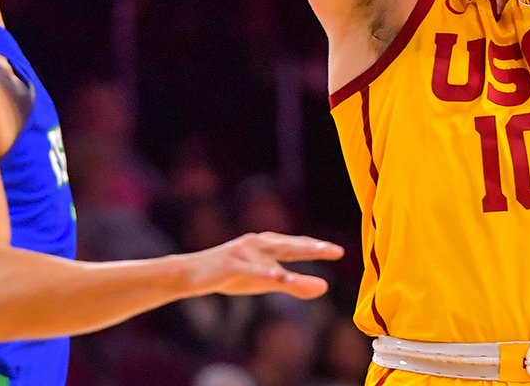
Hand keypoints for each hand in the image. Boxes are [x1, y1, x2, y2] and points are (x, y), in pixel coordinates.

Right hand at [183, 231, 342, 299]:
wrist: (190, 274)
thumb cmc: (232, 276)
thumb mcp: (265, 282)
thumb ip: (294, 284)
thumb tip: (325, 287)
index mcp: (267, 246)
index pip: (297, 245)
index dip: (317, 248)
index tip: (339, 252)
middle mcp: (257, 243)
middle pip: (289, 245)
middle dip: (313, 247)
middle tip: (335, 251)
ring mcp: (243, 251)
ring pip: (272, 255)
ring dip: (293, 256)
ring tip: (313, 257)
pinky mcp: (229, 263)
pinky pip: (250, 268)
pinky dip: (264, 270)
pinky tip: (277, 275)